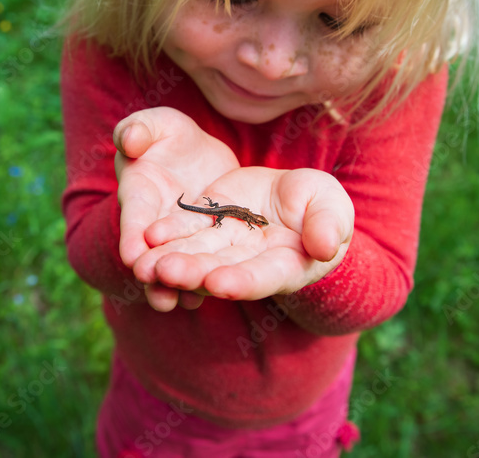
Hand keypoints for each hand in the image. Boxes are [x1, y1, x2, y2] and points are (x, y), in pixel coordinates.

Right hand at [113, 107, 240, 308]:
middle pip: (149, 253)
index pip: (133, 218)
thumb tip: (128, 140)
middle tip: (158, 295)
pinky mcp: (200, 246)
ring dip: (173, 287)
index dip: (131, 237)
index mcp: (138, 193)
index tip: (133, 257)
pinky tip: (206, 298)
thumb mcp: (158, 124)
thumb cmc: (170, 136)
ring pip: (172, 266)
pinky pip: (197, 266)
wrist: (199, 155)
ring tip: (179, 304)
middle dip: (152, 274)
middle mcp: (153, 223)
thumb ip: (140, 129)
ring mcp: (176, 240)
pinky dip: (198, 284)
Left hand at [132, 168, 354, 309]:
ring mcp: (225, 244)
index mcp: (286, 266)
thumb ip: (329, 225)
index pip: (263, 278)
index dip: (241, 281)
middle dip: (192, 273)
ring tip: (146, 264)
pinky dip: (168, 234)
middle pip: (219, 271)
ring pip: (196, 253)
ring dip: (171, 259)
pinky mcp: (208, 223)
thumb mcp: (332, 207)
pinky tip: (149, 235)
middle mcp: (249, 263)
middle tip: (166, 273)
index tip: (219, 284)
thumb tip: (325, 247)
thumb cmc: (322, 205)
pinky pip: (186, 230)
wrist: (298, 195)